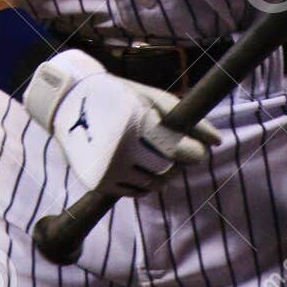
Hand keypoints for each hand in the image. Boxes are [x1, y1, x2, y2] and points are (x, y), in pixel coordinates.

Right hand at [23, 48, 220, 196]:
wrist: (69, 102)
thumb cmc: (119, 94)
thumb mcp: (149, 95)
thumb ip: (184, 116)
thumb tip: (217, 140)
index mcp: (135, 124)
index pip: (178, 150)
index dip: (194, 151)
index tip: (199, 147)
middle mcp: (120, 149)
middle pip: (167, 170)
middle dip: (179, 162)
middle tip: (177, 150)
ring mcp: (108, 169)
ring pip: (153, 184)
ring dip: (163, 173)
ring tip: (156, 154)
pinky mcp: (100, 182)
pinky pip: (136, 192)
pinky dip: (146, 183)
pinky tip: (143, 166)